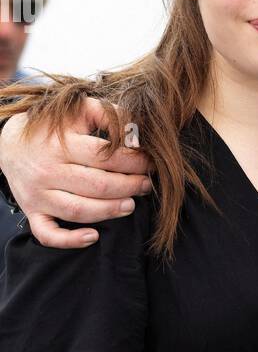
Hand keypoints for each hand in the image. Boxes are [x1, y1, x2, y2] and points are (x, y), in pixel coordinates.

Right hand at [0, 97, 152, 247]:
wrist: (9, 142)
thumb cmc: (53, 127)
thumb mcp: (79, 111)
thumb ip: (109, 114)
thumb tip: (137, 132)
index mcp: (61, 144)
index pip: (105, 156)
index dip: (133, 162)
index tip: (149, 163)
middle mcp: (48, 170)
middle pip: (97, 185)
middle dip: (128, 186)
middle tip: (145, 185)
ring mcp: (38, 194)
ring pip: (78, 210)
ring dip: (109, 211)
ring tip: (130, 205)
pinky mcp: (32, 211)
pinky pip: (48, 234)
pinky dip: (70, 240)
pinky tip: (93, 236)